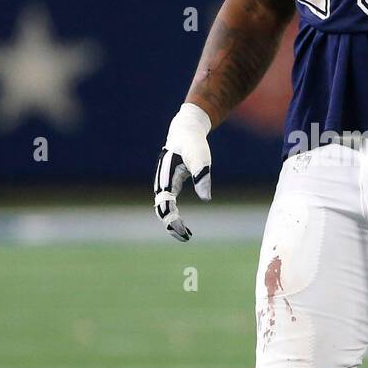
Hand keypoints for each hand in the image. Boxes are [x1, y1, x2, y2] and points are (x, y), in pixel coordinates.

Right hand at [153, 103, 211, 241]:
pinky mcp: (169, 184)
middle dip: (171, 224)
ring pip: (162, 208)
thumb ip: (202, 176)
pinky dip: (173, 215)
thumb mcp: (201, 157)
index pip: (165, 204)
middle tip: (186, 237)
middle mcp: (161, 181)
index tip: (184, 230)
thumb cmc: (193, 144)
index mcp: (166, 176)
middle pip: (161, 209)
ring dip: (171, 222)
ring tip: (185, 235)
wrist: (186, 131)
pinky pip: (168, 204)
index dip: (172, 218)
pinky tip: (183, 225)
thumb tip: (206, 198)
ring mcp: (164, 183)